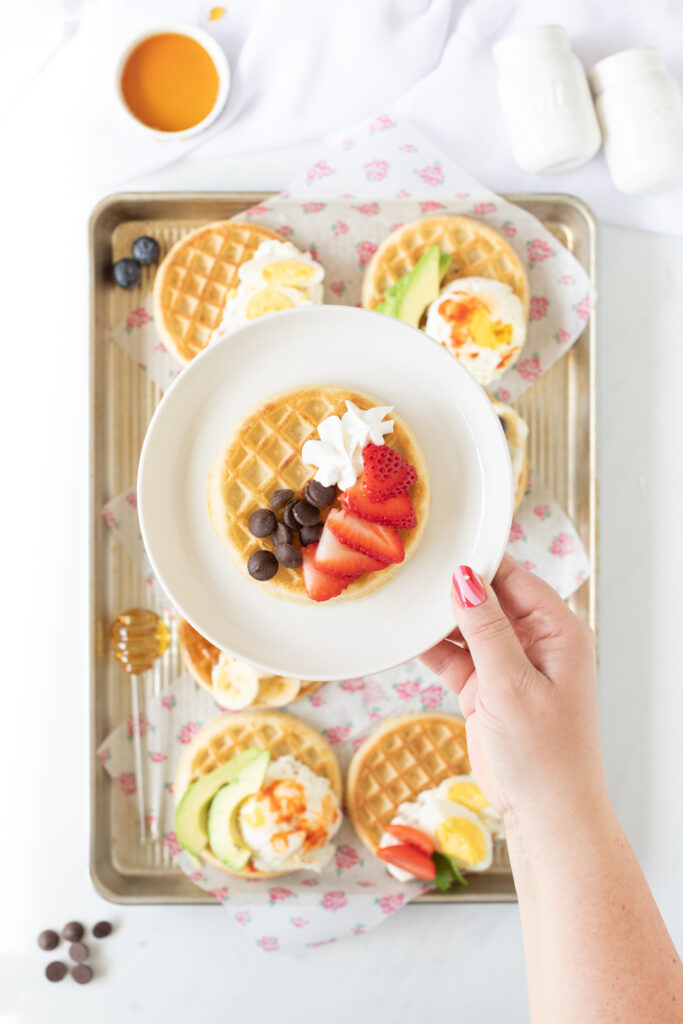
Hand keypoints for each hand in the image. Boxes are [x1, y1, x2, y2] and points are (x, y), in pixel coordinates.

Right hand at [420, 555, 605, 827]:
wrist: (544, 815)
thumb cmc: (545, 753)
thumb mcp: (512, 684)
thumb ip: (487, 629)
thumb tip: (465, 578)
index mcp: (557, 631)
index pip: (514, 579)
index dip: (477, 563)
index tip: (438, 547)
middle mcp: (535, 642)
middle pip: (488, 599)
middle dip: (452, 589)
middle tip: (410, 571)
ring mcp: (509, 666)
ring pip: (467, 627)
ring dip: (437, 619)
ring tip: (400, 598)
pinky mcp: (486, 689)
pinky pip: (455, 657)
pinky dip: (431, 649)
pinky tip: (404, 636)